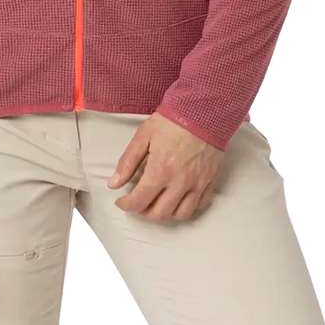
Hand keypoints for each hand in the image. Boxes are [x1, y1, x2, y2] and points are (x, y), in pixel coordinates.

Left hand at [108, 113, 224, 220]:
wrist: (205, 110)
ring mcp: (198, 183)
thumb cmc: (172, 120)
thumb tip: (114, 184)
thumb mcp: (144, 136)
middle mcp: (180, 182)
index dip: (126, 205)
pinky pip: (199, 205)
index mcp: (160, 170)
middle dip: (144, 211)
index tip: (122, 201)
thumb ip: (127, 162)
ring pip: (181, 214)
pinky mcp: (211, 180)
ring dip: (166, 212)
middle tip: (139, 200)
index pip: (139, 202)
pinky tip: (179, 196)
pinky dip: (187, 206)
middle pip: (159, 213)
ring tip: (159, 200)